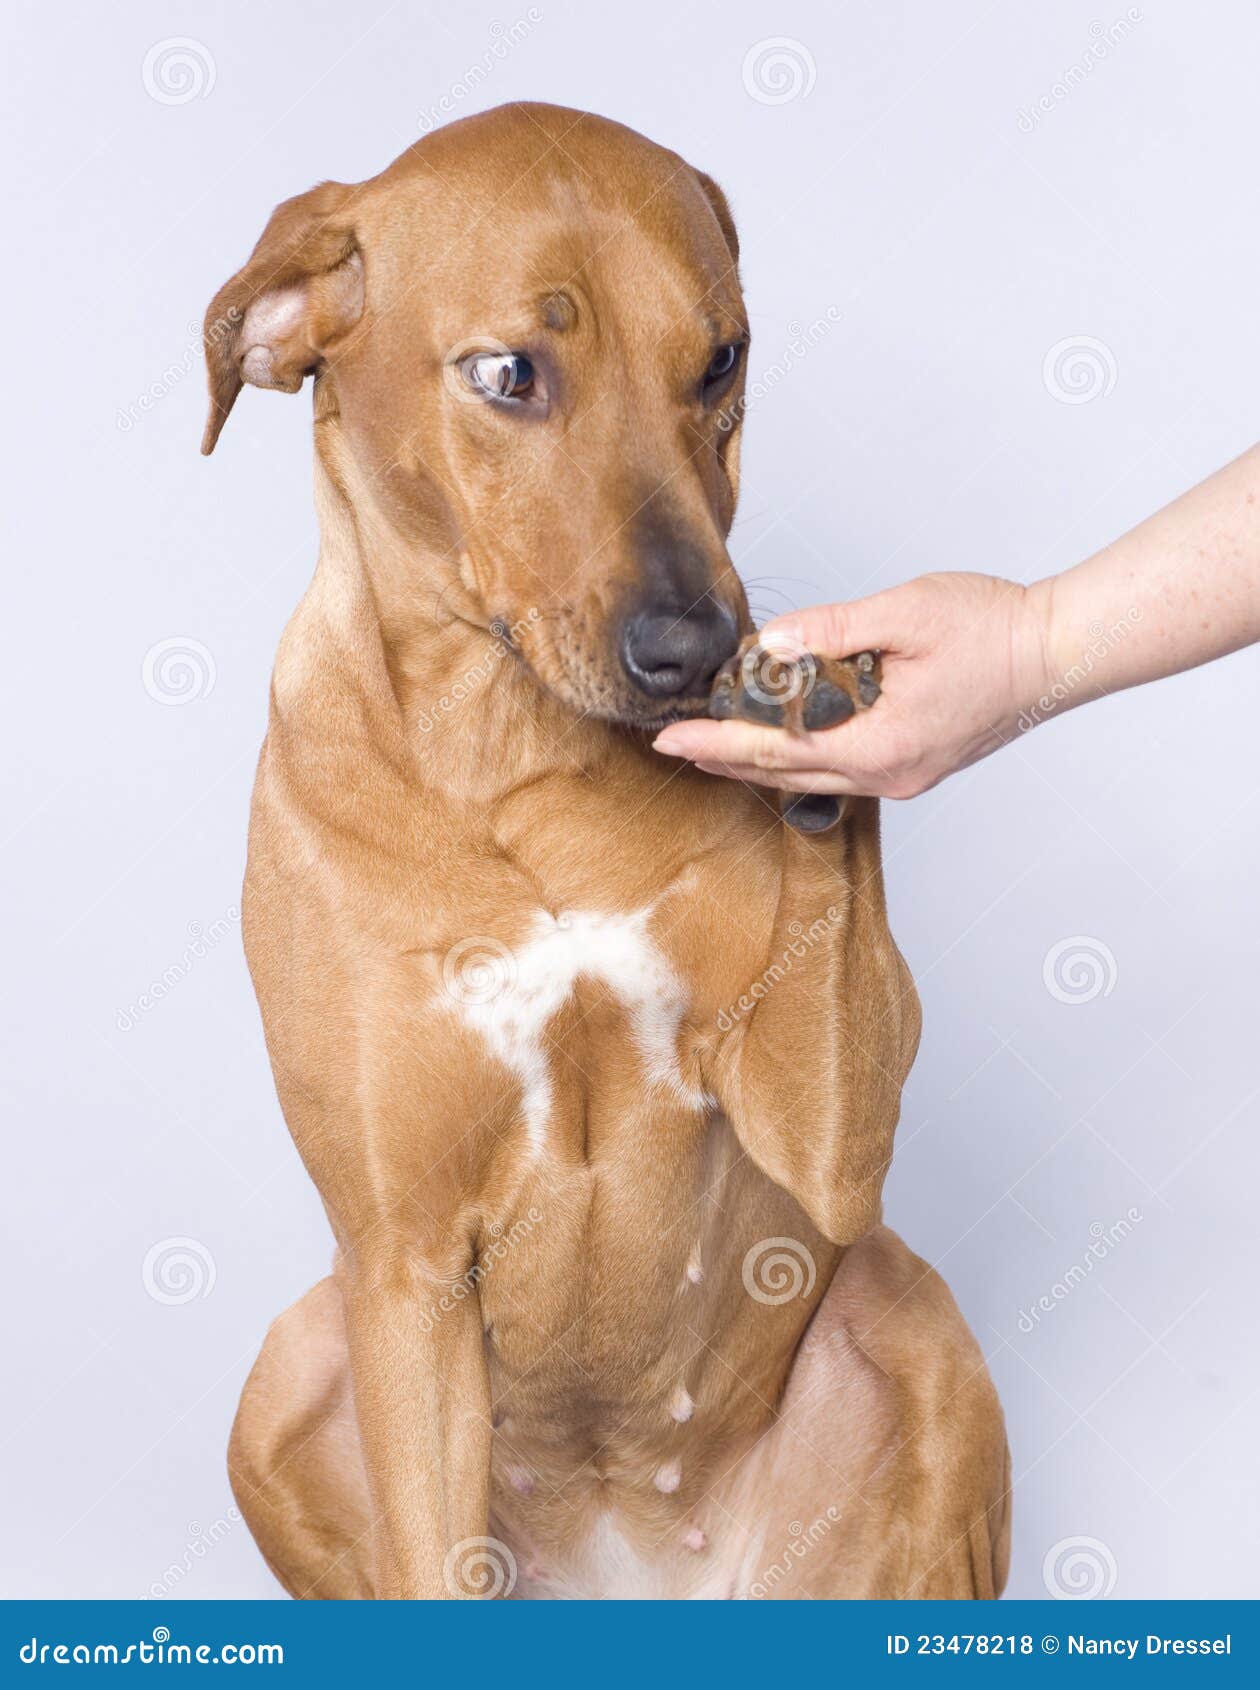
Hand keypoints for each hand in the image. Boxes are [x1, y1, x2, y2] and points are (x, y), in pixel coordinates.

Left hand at [653, 573, 1052, 798]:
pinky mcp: (914, 767)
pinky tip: (781, 739)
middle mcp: (889, 776)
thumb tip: (771, 646)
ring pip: (813, 777)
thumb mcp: (905, 613)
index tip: (671, 738)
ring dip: (763, 761)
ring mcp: (904, 778)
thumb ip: (833, 629)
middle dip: (727, 758)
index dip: (718, 743)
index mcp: (881, 746)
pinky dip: (803, 755)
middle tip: (675, 744)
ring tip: (715, 744)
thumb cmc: (994, 628)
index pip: (777, 750)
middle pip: (787, 774)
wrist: (1059, 652)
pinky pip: (842, 770)